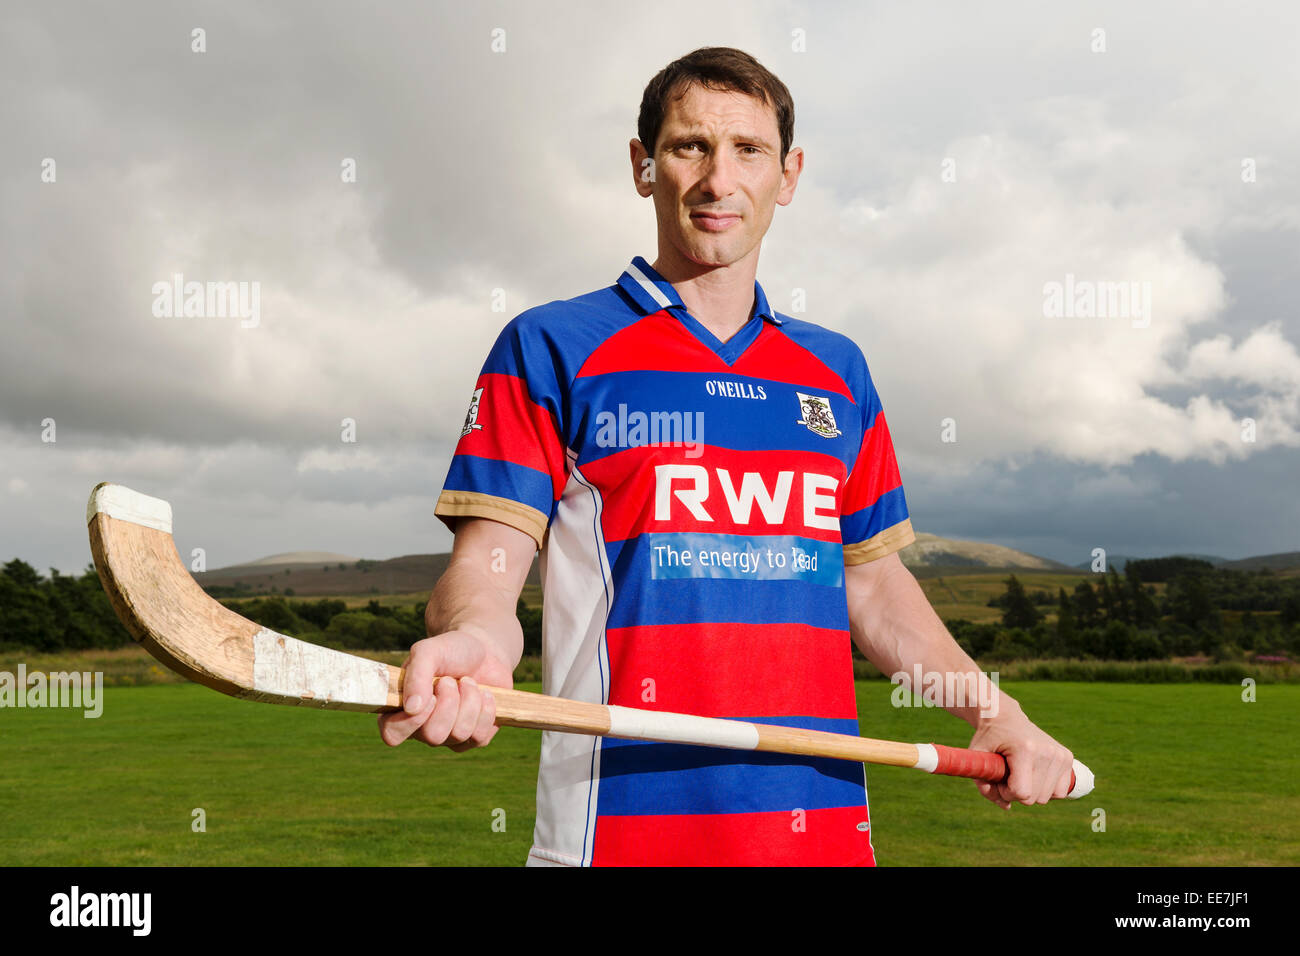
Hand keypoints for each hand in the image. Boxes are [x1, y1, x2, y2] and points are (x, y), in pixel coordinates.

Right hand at [377, 629, 513, 752]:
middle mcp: (422, 728)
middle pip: (433, 736)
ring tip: (468, 682)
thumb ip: (416, 675)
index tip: (430, 696)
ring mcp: (449, 736)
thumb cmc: (450, 650)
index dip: (410, 721)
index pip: (392, 734)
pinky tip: (484, 693)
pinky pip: (480, 737)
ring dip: (469, 701)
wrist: (485, 651)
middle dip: (449, 703)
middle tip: (450, 680)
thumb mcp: (429, 652)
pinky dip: (486, 709)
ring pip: (459, 735)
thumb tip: (412, 709)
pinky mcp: (475, 738)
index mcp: (401, 709)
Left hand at [967, 701, 1073, 807]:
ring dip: (1031, 792)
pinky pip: (1060, 792)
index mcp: (1025, 750)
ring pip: (1048, 798)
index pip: (1021, 793)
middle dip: (1017, 793)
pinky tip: (1034, 774)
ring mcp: (1060, 754)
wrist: (1006, 717)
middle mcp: (1047, 752)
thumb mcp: (978, 758)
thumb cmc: (989, 739)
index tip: (998, 779)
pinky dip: (1046, 789)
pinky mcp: (1067, 757)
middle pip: (1034, 798)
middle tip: (1008, 773)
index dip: (1005, 793)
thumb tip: (1006, 807)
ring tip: (1020, 772)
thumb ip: (984, 785)